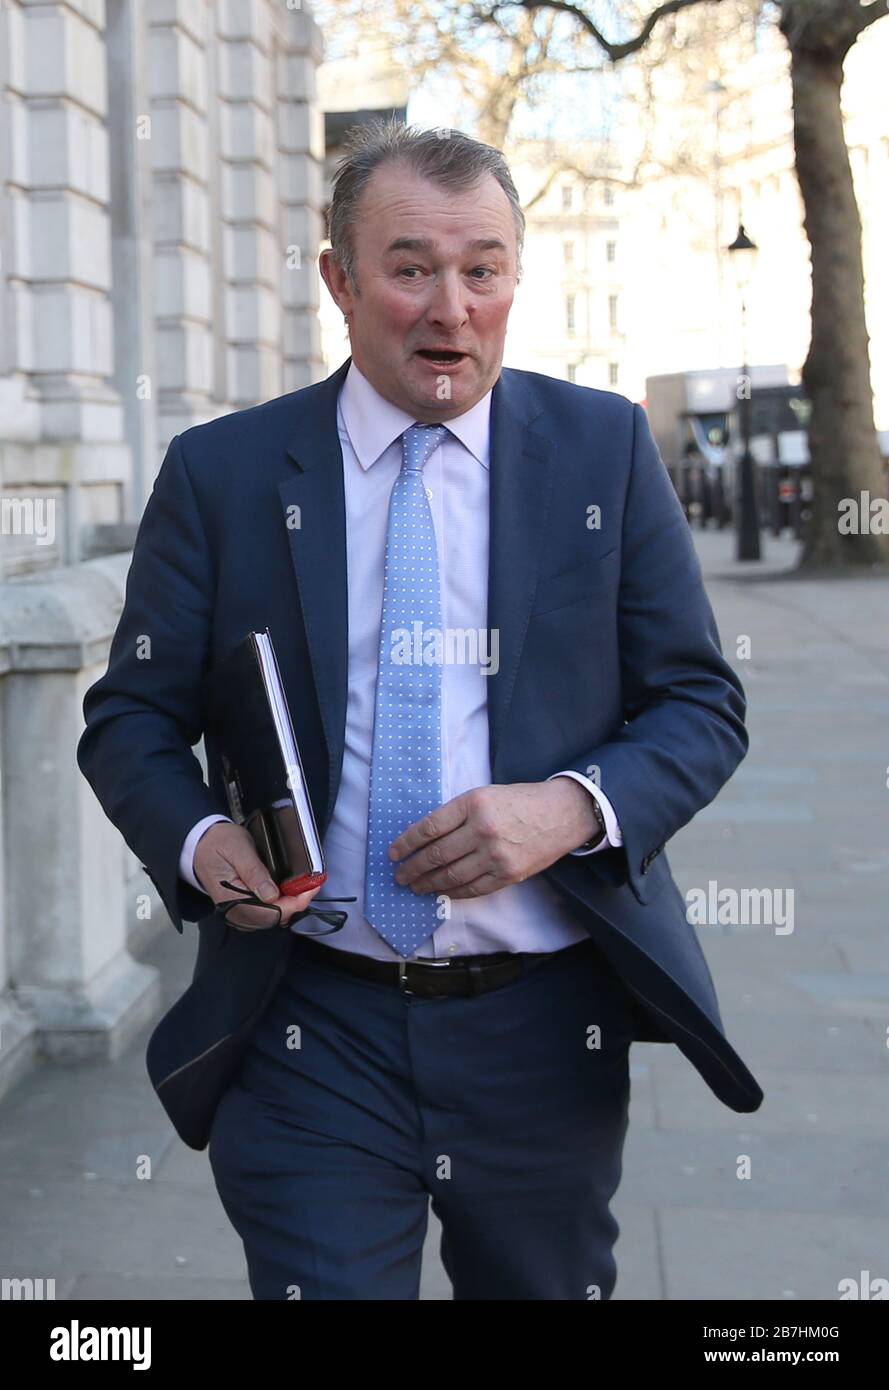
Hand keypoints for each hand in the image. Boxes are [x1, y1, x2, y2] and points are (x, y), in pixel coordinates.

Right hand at [193, 821, 321, 928]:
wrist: (199, 844)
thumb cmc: (217, 843)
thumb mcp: (238, 849)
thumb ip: (255, 873)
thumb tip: (272, 895)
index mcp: (230, 899)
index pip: (268, 913)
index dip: (293, 904)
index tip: (309, 888)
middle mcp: (234, 911)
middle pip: (272, 919)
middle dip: (295, 904)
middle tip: (310, 884)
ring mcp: (237, 911)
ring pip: (270, 918)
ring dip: (289, 905)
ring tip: (303, 886)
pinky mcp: (241, 907)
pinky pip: (264, 913)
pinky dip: (280, 904)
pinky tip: (288, 891)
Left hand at [387, 779, 600, 900]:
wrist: (561, 814)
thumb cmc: (519, 801)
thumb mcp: (484, 795)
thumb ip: (456, 815)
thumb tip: (424, 839)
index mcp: (473, 804)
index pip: (429, 828)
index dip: (407, 843)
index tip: (394, 853)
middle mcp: (483, 829)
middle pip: (437, 855)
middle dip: (413, 868)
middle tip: (400, 875)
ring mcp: (496, 855)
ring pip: (452, 876)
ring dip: (428, 884)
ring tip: (415, 886)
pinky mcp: (508, 874)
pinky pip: (473, 888)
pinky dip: (453, 892)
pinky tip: (442, 892)